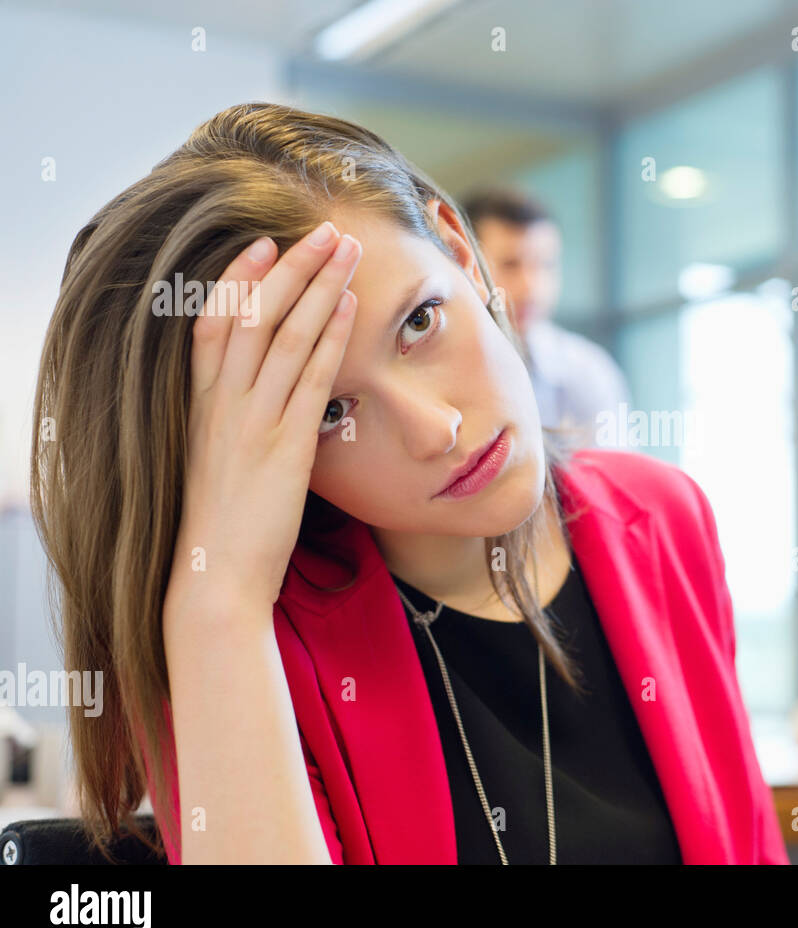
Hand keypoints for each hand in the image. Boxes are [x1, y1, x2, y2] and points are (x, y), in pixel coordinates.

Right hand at [165, 223, 360, 623]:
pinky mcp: (284, 445)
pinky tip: (348, 306)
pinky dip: (330, 336)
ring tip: (347, 248)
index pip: (213, 324)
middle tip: (324, 228)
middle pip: (255, 314)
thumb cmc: (221, 528)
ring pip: (285, 334)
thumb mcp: (218, 464)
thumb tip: (268, 403)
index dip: (237, 278)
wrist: (213, 578)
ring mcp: (252, 421)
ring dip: (320, 285)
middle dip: (292, 266)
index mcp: (200, 406)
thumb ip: (237, 425)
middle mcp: (222, 404)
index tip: (263, 242)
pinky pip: (310, 377)